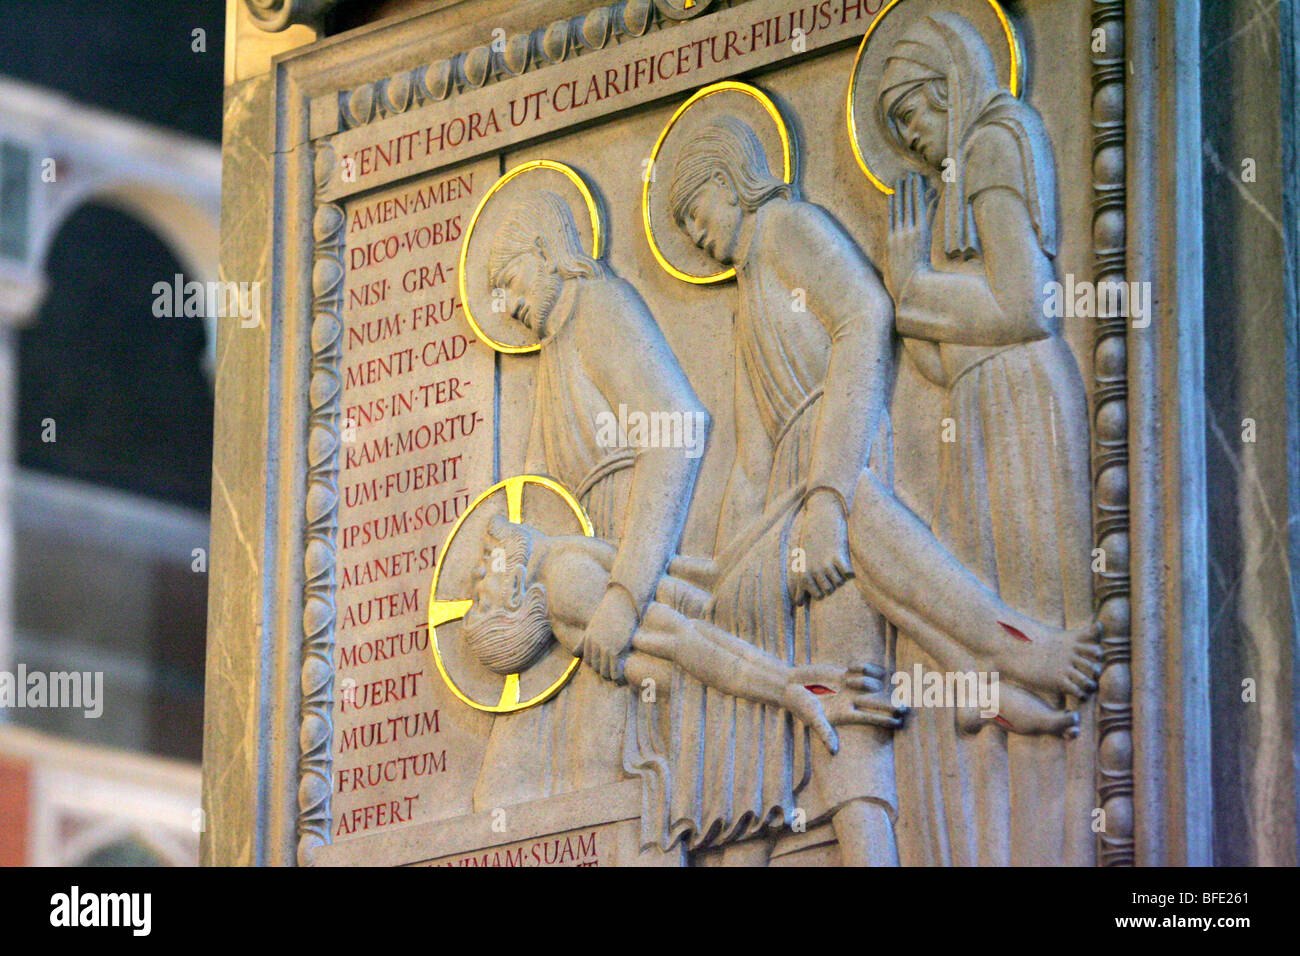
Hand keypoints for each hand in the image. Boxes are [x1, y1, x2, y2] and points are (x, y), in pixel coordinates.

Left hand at [579, 587, 638, 683]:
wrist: (622, 601)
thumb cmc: (611, 611)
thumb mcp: (594, 624)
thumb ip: (584, 640)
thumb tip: (575, 653)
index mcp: (588, 638)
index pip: (587, 660)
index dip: (595, 665)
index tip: (604, 666)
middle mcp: (594, 645)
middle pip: (595, 667)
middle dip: (602, 671)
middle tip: (611, 672)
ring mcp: (605, 648)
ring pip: (603, 671)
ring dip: (609, 675)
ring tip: (616, 676)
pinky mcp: (616, 651)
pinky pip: (614, 671)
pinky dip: (617, 677)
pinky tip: (620, 678)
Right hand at [783, 663, 906, 753]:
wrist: (789, 685)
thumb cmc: (798, 703)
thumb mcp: (811, 717)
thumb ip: (824, 731)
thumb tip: (834, 750)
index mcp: (844, 714)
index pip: (870, 718)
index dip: (885, 720)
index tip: (900, 722)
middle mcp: (849, 702)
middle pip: (876, 703)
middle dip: (890, 704)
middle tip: (907, 705)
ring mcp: (848, 688)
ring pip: (871, 685)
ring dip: (871, 682)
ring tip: (868, 681)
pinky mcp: (843, 675)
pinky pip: (861, 671)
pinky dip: (863, 668)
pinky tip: (854, 667)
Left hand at [789, 490, 851, 604]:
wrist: (821, 519)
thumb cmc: (812, 545)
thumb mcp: (802, 564)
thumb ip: (801, 586)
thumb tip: (799, 605)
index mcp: (804, 573)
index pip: (816, 595)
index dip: (822, 590)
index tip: (821, 579)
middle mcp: (813, 571)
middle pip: (830, 589)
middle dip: (832, 582)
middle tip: (829, 567)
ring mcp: (825, 564)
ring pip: (839, 582)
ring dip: (840, 574)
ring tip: (835, 562)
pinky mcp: (837, 556)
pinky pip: (848, 573)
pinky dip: (849, 570)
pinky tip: (845, 561)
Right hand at [884, 171, 932, 300]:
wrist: (908, 287)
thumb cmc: (900, 286)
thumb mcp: (892, 273)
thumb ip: (893, 263)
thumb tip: (895, 260)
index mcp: (890, 241)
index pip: (892, 216)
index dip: (894, 202)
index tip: (894, 190)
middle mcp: (899, 234)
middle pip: (901, 207)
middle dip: (904, 191)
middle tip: (906, 176)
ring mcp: (910, 233)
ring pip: (912, 206)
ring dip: (914, 190)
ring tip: (915, 177)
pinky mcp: (922, 235)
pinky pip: (926, 214)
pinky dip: (929, 203)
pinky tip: (932, 192)